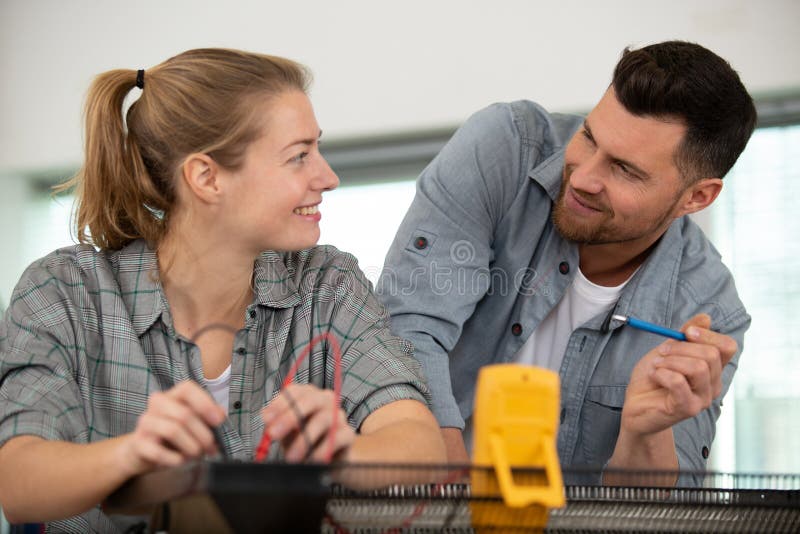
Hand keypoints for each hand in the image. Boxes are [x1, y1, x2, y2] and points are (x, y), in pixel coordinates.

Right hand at [119, 380, 225, 476]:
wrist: (143, 452)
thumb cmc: (173, 435)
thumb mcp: (192, 423)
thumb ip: (208, 416)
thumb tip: (221, 416)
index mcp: (172, 395)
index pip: (187, 388)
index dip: (205, 403)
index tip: (219, 421)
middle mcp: (157, 404)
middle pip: (184, 414)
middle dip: (203, 434)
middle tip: (211, 448)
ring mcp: (145, 422)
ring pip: (173, 430)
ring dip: (191, 447)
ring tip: (196, 455)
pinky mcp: (138, 443)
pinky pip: (158, 452)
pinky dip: (174, 459)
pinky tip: (180, 461)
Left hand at [261, 384, 354, 462]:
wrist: (327, 460)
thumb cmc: (304, 441)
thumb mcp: (286, 432)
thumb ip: (277, 423)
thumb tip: (267, 419)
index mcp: (308, 395)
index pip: (294, 391)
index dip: (279, 403)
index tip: (266, 418)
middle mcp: (325, 400)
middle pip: (310, 401)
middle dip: (289, 418)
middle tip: (274, 434)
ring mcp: (339, 415)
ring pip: (323, 419)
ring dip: (304, 439)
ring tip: (291, 457)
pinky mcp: (348, 433)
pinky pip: (336, 438)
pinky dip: (321, 450)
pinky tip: (312, 460)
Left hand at [621, 313, 737, 436]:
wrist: (636, 405)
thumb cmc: (653, 377)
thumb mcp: (667, 350)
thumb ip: (685, 335)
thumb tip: (705, 317)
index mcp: (712, 369)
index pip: (727, 347)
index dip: (708, 334)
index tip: (686, 332)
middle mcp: (713, 384)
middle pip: (711, 355)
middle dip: (681, 347)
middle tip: (662, 352)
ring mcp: (702, 399)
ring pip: (698, 368)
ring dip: (671, 361)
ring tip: (656, 365)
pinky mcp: (687, 408)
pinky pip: (679, 382)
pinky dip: (662, 373)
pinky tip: (655, 376)